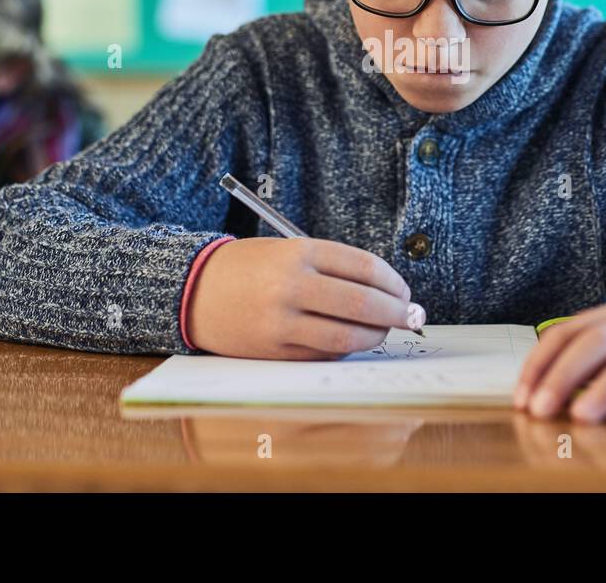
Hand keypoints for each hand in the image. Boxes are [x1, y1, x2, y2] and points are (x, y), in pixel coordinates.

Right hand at [187, 237, 425, 359]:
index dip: (394, 282)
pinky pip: (324, 353)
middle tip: (411, 315)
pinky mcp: (274, 350)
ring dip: (376, 336)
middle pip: (362, 303)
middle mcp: (291, 285)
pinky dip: (346, 348)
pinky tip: (351, 340)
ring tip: (384, 331)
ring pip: (347, 335)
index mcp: (299, 252)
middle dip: (396, 312)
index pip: (364, 267)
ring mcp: (281, 321)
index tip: (405, 290)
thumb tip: (388, 294)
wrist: (194, 290)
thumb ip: (334, 268)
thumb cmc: (251, 268)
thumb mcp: (289, 251)